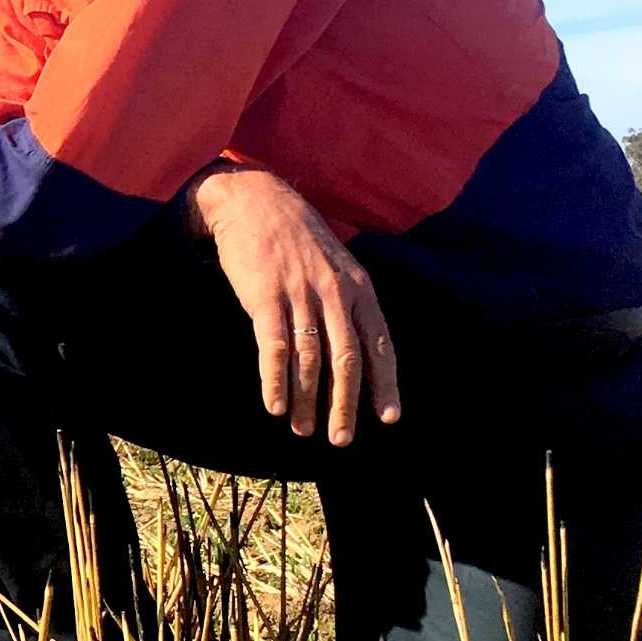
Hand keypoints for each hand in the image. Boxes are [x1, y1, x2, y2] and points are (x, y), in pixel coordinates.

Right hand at [182, 164, 399, 445]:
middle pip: (347, 360)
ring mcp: (300, 296)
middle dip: (345, 405)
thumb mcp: (335, 264)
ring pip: (310, 360)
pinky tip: (276, 406)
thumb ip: (347, 303)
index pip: (379, 344)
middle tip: (340, 439)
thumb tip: (354, 349)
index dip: (384, 384)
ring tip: (303, 429)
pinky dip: (276, 381)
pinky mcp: (266, 298)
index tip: (387, 418)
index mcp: (358, 288)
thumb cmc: (295, 238)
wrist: (254, 200)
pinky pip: (275, 348)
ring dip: (307, 400)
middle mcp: (335, 294)